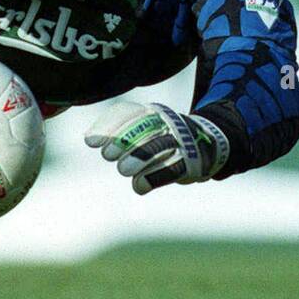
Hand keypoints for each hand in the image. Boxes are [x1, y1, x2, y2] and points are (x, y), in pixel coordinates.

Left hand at [84, 101, 229, 193]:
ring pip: (158, 146)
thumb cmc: (164, 137)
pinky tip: (139, 186)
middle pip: (144, 127)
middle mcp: (168, 122)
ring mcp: (181, 142)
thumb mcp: (144, 126)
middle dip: (123, 141)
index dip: (108, 126)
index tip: (92, 143)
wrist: (209, 144)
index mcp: (153, 111)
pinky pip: (172, 169)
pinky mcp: (191, 163)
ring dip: (138, 158)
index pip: (129, 112)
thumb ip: (118, 130)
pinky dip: (154, 178)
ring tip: (123, 169)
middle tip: (107, 156)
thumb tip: (89, 139)